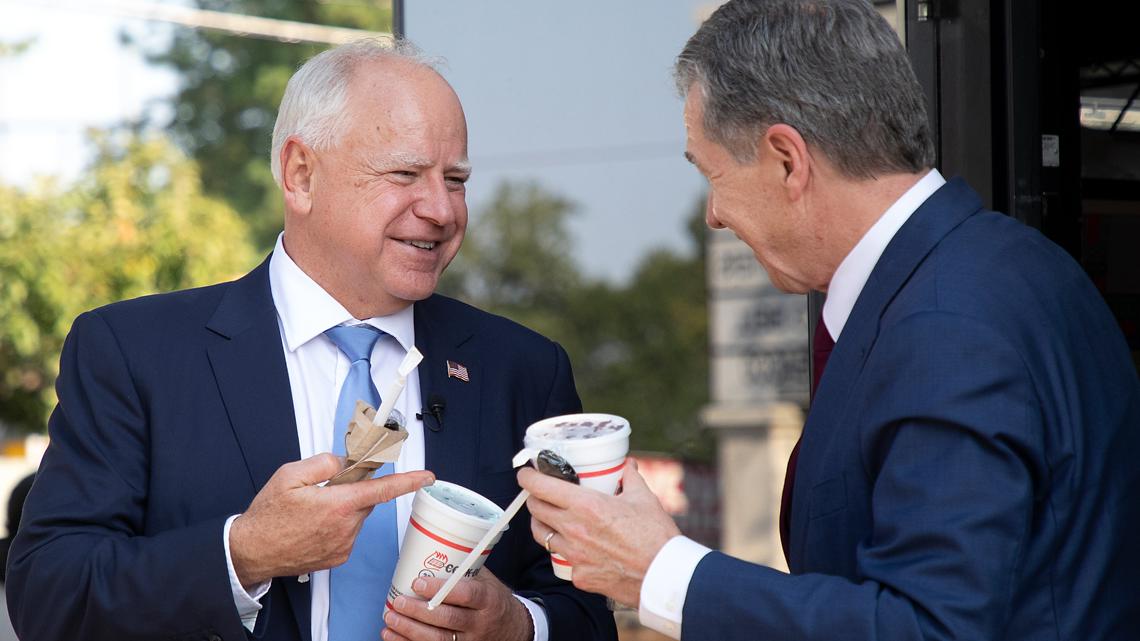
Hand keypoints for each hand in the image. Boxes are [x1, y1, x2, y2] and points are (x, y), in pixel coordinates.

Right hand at [230, 453, 433, 586]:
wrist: (251, 552)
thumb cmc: (268, 515)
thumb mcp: (290, 475)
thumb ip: (324, 463)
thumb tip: (344, 464)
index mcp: (338, 505)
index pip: (382, 489)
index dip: (408, 481)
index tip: (427, 477)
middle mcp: (346, 527)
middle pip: (366, 499)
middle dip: (353, 489)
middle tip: (328, 488)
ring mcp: (344, 545)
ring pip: (357, 516)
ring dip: (343, 508)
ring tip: (313, 511)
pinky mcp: (339, 557)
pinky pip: (348, 532)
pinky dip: (338, 524)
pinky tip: (314, 525)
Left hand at [383, 570, 532, 640]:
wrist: (512, 629)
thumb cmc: (493, 600)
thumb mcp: (487, 581)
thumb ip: (463, 571)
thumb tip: (431, 549)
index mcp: (487, 599)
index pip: (465, 594)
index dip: (440, 590)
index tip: (418, 582)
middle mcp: (479, 623)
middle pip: (448, 619)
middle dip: (419, 611)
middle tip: (398, 601)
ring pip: (438, 639)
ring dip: (410, 630)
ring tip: (391, 619)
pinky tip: (393, 636)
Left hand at [518, 460, 679, 607]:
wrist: (663, 576)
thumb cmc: (656, 536)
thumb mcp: (644, 498)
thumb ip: (631, 478)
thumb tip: (628, 466)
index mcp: (586, 506)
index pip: (541, 487)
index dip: (528, 477)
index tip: (526, 473)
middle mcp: (574, 530)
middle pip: (535, 510)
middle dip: (534, 498)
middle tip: (540, 493)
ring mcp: (574, 556)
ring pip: (542, 536)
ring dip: (543, 524)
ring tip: (551, 518)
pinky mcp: (580, 576)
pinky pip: (563, 560)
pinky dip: (566, 550)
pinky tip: (578, 546)